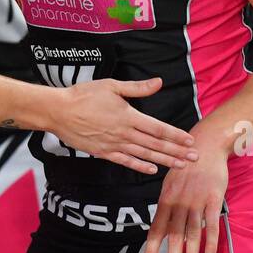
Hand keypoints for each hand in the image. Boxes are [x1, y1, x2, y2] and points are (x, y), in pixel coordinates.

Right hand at [54, 77, 197, 173]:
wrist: (59, 111)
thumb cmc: (84, 95)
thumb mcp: (111, 86)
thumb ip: (137, 88)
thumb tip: (158, 82)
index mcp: (128, 116)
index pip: (158, 128)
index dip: (176, 135)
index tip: (190, 141)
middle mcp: (124, 133)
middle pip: (155, 145)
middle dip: (177, 152)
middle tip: (194, 158)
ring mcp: (114, 144)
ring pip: (144, 155)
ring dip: (164, 161)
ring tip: (180, 166)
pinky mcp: (103, 152)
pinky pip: (125, 161)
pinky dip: (140, 166)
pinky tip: (152, 170)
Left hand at [141, 121, 232, 252]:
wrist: (205, 145)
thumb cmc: (186, 166)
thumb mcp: (170, 183)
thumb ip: (167, 206)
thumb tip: (163, 228)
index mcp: (166, 199)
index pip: (156, 229)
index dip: (151, 250)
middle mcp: (179, 202)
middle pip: (174, 236)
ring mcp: (196, 201)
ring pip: (192, 234)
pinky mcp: (213, 199)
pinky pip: (212, 224)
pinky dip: (210, 242)